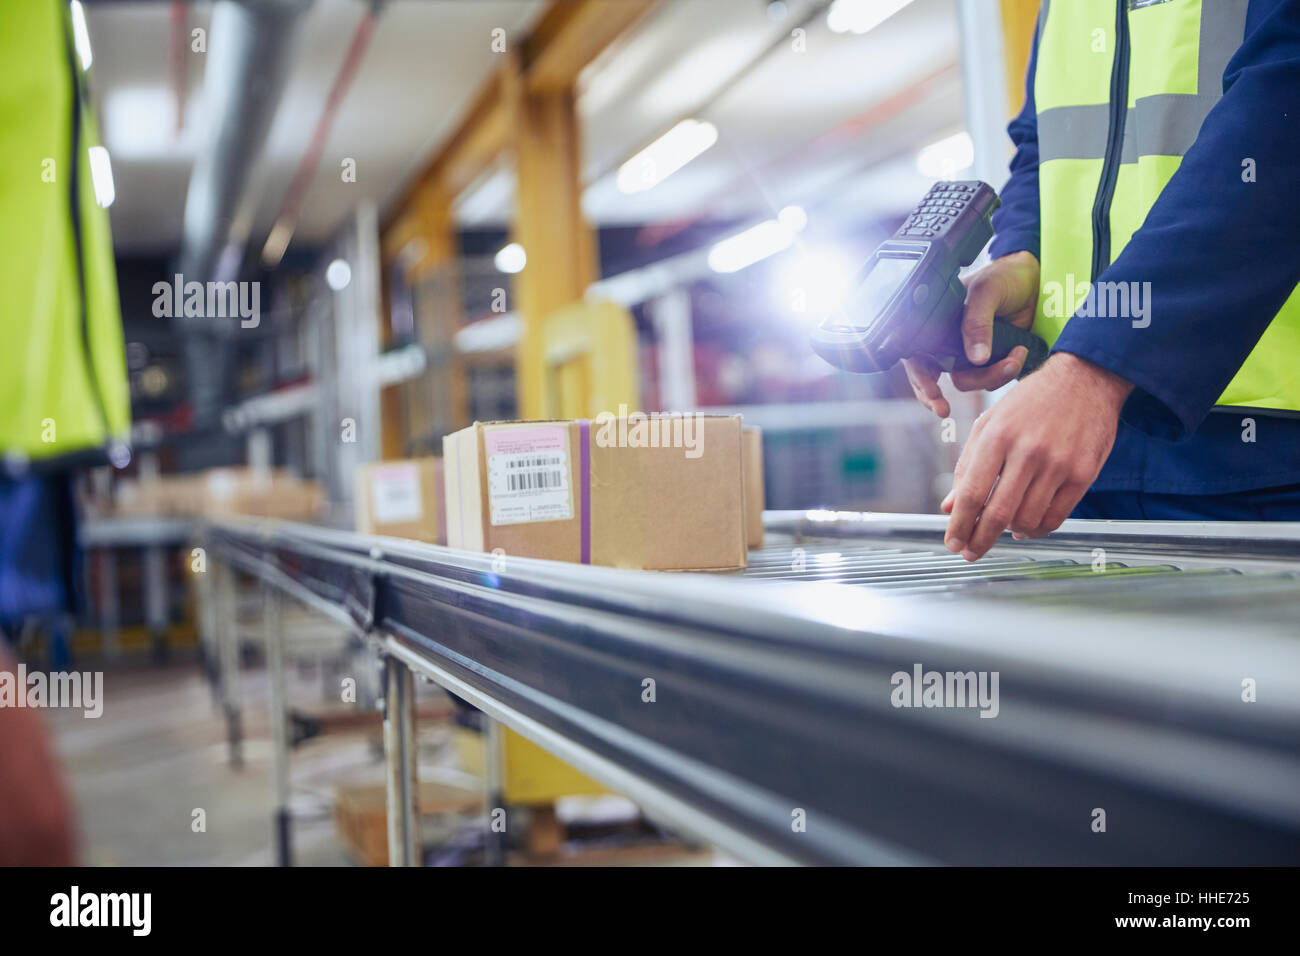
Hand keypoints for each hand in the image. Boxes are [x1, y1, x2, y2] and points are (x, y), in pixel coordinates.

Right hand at [902, 250, 1040, 417]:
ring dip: (991, 376)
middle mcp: (947, 341)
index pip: (916, 354)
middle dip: (936, 397)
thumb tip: (975, 359)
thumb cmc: (1004, 277)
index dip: (919, 377)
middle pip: (935, 377)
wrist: (1038, 281)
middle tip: (943, 410)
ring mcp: (969, 353)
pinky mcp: (992, 361)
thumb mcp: (987, 292)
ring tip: (1016, 357)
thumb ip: (977, 323)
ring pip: (968, 381)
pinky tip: (1020, 353)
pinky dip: (1005, 372)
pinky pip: (991, 379)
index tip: (931, 393)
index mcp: (936, 322)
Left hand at [940, 352, 1133, 560]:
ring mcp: (1058, 463)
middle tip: (970, 553)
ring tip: (1002, 530)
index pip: (972, 493)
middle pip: (998, 513)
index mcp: (997, 436)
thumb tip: (950, 507)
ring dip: (1010, 533)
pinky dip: (1037, 530)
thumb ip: (967, 466)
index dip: (960, 525)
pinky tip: (1026, 528)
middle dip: (980, 540)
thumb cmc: (1030, 402)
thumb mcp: (990, 423)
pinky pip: (1056, 517)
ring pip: (1027, 520)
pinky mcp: (1083, 473)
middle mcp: (1027, 451)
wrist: (1085, 380)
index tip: (952, 543)